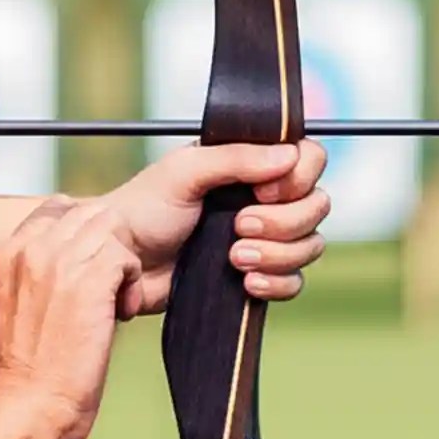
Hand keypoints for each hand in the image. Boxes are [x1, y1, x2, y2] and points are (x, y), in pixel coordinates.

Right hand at [0, 197, 143, 438]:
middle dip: (107, 246)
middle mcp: (32, 249)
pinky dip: (132, 287)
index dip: (83, 235)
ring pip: (111, 232)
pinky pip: (127, 258)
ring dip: (121, 266)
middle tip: (107, 288)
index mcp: (8, 254)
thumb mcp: (14, 308)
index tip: (88, 273)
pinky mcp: (91, 279)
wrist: (27, 405)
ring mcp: (61, 261)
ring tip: (113, 304)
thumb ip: (35, 275)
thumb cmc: (25, 371)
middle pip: (89, 214)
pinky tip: (120, 316)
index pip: (56, 209)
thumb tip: (72, 263)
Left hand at [100, 140, 328, 314]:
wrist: (121, 261)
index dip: (298, 178)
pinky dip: (275, 283)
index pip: (309, 160)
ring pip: (310, 246)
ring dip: (277, 254)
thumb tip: (288, 154)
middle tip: (238, 227)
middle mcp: (263, 198)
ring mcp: (263, 238)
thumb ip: (237, 158)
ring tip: (233, 257)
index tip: (262, 190)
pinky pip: (294, 282)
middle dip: (283, 222)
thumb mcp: (184, 172)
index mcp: (251, 165)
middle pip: (316, 207)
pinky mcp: (256, 274)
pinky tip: (245, 283)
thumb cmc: (143, 208)